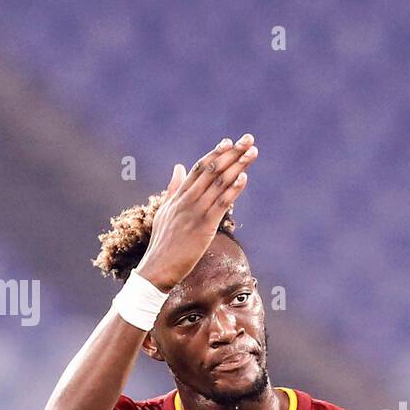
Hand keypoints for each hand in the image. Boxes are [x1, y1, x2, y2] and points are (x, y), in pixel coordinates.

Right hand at [136, 133, 258, 291]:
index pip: (199, 168)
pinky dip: (233, 190)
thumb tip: (179, 167)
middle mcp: (187, 200)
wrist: (156, 269)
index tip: (229, 142)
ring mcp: (195, 212)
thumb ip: (174, 189)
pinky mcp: (203, 228)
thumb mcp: (165, 212)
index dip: (215, 153)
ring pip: (219, 183)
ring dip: (238, 166)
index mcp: (179, 196)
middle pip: (212, 170)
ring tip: (252, 152)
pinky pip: (221, 205)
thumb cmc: (163, 244)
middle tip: (248, 139)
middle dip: (232, 154)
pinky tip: (244, 178)